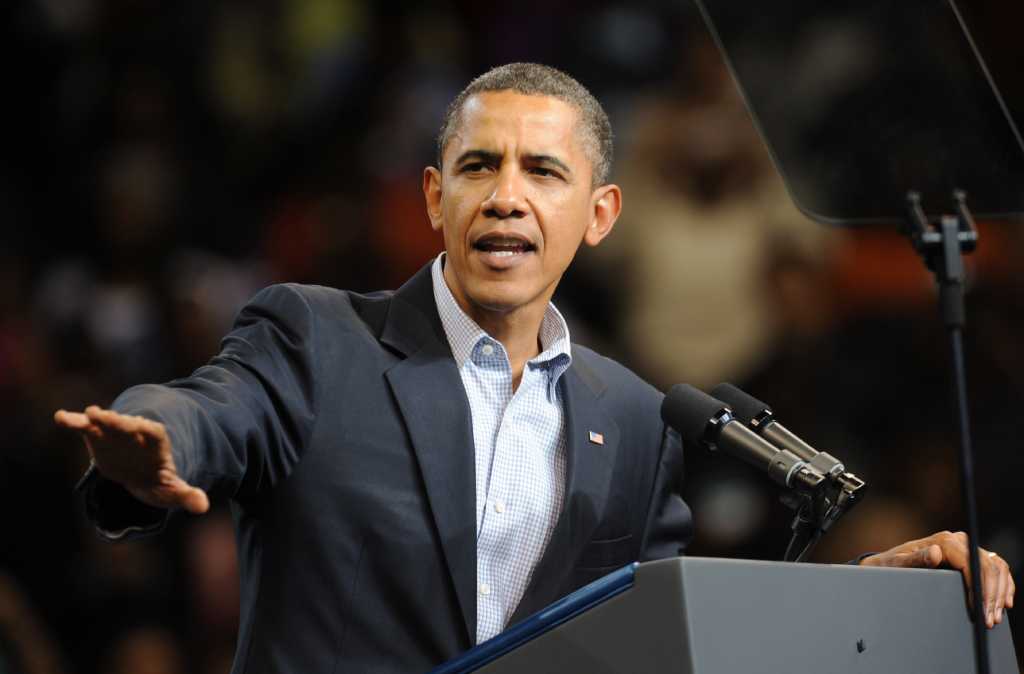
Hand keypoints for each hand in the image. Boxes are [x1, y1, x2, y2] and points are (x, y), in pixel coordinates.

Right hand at [55, 405, 208, 513]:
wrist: (142, 473)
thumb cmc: (158, 480)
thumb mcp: (172, 489)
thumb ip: (186, 495)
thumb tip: (202, 505)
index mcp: (156, 442)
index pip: (153, 433)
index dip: (146, 429)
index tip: (140, 426)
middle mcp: (134, 432)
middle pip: (126, 424)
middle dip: (116, 421)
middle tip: (101, 414)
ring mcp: (114, 432)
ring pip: (104, 422)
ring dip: (94, 418)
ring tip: (84, 415)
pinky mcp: (97, 436)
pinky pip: (85, 427)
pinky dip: (74, 421)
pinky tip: (60, 417)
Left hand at [860, 530, 1014, 627]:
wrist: (890, 563)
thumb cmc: (892, 565)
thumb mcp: (899, 564)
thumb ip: (916, 559)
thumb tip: (935, 553)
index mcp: (943, 541)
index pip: (971, 562)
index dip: (979, 586)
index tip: (978, 608)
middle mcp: (957, 541)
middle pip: (987, 566)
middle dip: (991, 595)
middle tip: (988, 619)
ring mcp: (966, 548)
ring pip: (996, 568)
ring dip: (999, 593)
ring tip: (994, 617)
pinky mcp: (972, 557)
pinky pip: (997, 568)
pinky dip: (1004, 585)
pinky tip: (1004, 602)